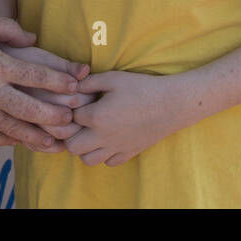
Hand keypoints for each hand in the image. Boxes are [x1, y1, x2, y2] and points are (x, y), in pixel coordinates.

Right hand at [0, 12, 85, 151]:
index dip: (58, 82)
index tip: (75, 86)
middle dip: (53, 115)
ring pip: (11, 128)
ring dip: (35, 136)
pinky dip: (8, 140)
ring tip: (53, 141)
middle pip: (28, 108)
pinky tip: (21, 140)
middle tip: (70, 119)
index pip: (35, 76)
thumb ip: (11, 28)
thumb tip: (34, 39)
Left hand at [65, 70, 187, 166]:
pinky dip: (105, 155)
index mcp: (97, 117)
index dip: (72, 109)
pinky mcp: (129, 153)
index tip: (81, 102)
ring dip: (86, 148)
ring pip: (88, 160)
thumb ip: (89, 82)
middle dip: (72, 135)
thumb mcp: (113, 78)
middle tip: (81, 122)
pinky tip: (110, 140)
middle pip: (72, 147)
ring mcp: (116, 148)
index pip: (70, 118)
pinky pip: (109, 162)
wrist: (171, 104)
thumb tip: (73, 86)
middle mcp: (103, 137)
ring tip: (93, 133)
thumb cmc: (141, 88)